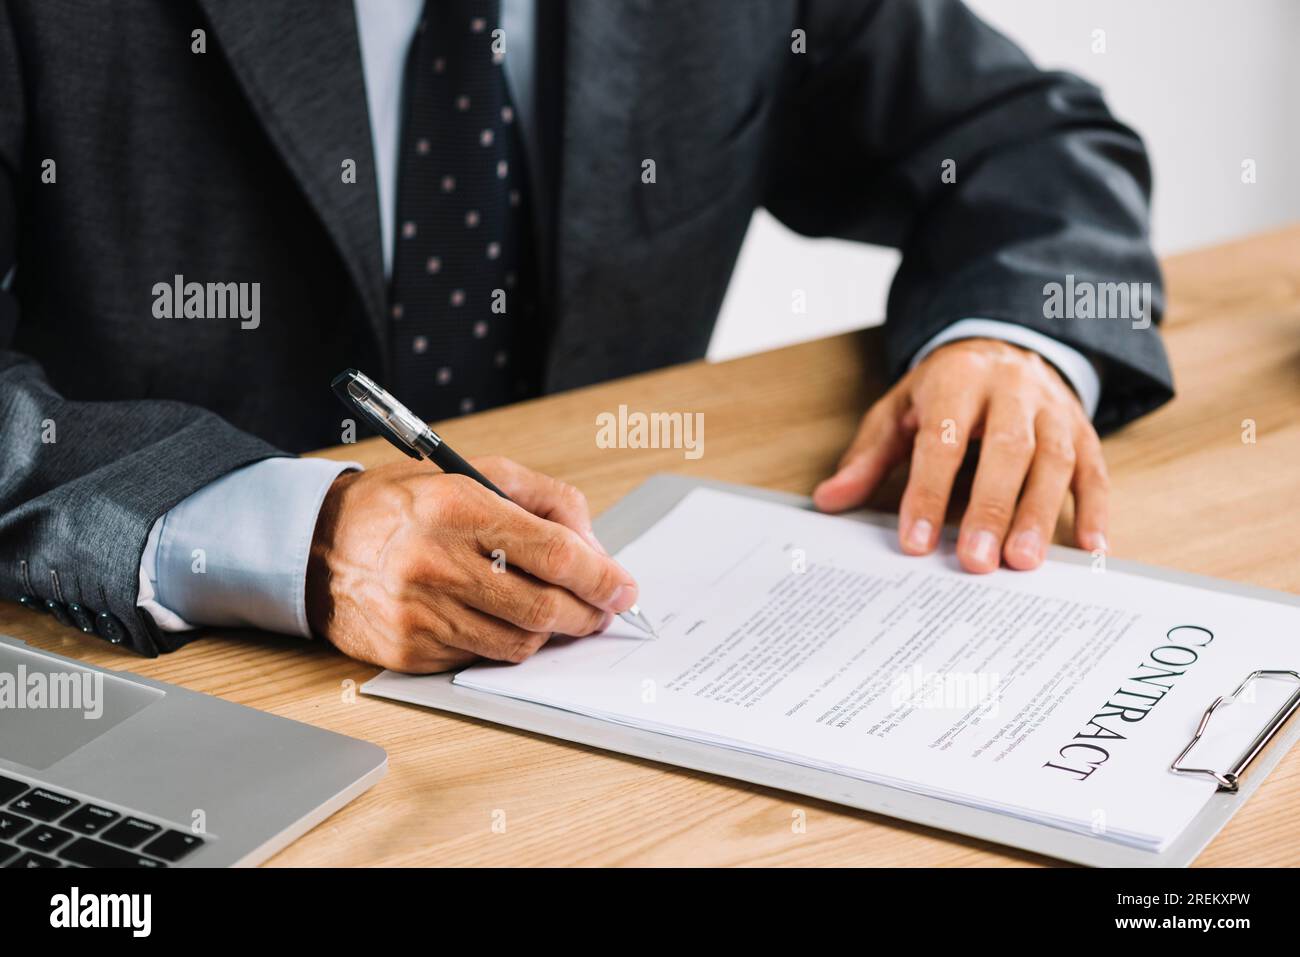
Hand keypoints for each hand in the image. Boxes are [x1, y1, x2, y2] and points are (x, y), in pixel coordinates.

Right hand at [305, 456, 638, 672]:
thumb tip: (595, 549)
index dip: (601, 577)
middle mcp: (436, 562)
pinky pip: (480, 659)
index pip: (553, 553)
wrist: (318, 544)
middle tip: (600, 610)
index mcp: (458, 507)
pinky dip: (502, 644)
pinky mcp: (408, 651)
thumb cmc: (404, 504)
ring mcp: (420, 613)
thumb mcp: (472, 472)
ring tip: (550, 613)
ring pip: (519, 643)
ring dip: (548, 633)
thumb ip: (545, 501)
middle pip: (544, 608)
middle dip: (587, 614)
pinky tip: (493, 619)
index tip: (624, 588)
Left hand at [813, 338, 1107, 571]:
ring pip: (1053, 461)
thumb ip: (868, 457)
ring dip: (1039, 515)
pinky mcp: (1084, 430)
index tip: (916, 543)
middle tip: (975, 562)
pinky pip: (1095, 470)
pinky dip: (1095, 510)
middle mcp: (1012, 390)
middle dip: (990, 508)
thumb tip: (829, 500)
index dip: (928, 492)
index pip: (942, 440)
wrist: (1004, 346)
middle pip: (1005, 450)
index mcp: (957, 380)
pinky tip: (1090, 550)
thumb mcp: (898, 412)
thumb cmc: (943, 392)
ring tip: (1021, 563)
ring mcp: (1053, 410)